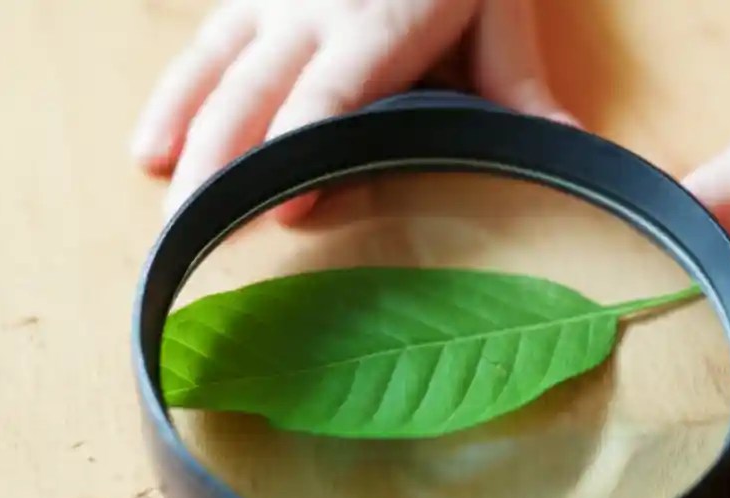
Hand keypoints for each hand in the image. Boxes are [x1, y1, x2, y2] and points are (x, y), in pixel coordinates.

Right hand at [131, 0, 574, 219]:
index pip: (331, 96)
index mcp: (378, 23)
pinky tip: (150, 149)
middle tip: (202, 240)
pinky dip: (173, 100)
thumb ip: (524, 91)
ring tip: (166, 207)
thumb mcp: (498, 18)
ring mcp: (271, 1)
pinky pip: (201, 50)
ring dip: (186, 141)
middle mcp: (311, 11)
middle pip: (254, 96)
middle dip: (223, 170)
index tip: (288, 212)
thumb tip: (579, 154)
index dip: (305, 151)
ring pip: (214, 74)